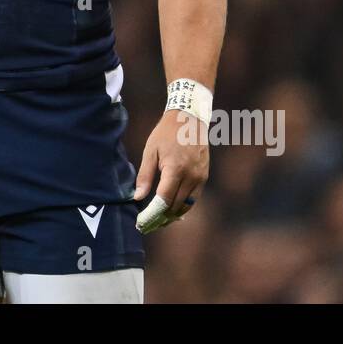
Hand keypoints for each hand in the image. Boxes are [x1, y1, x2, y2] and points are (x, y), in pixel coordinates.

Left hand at [132, 108, 208, 232]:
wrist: (189, 118)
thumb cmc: (166, 133)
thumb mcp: (150, 151)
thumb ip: (145, 176)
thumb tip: (138, 197)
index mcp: (175, 169)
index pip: (164, 200)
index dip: (153, 214)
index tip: (142, 222)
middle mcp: (191, 176)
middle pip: (176, 206)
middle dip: (161, 218)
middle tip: (148, 224)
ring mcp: (200, 177)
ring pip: (186, 205)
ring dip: (173, 215)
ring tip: (159, 220)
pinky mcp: (204, 176)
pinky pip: (194, 197)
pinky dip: (183, 205)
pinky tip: (173, 210)